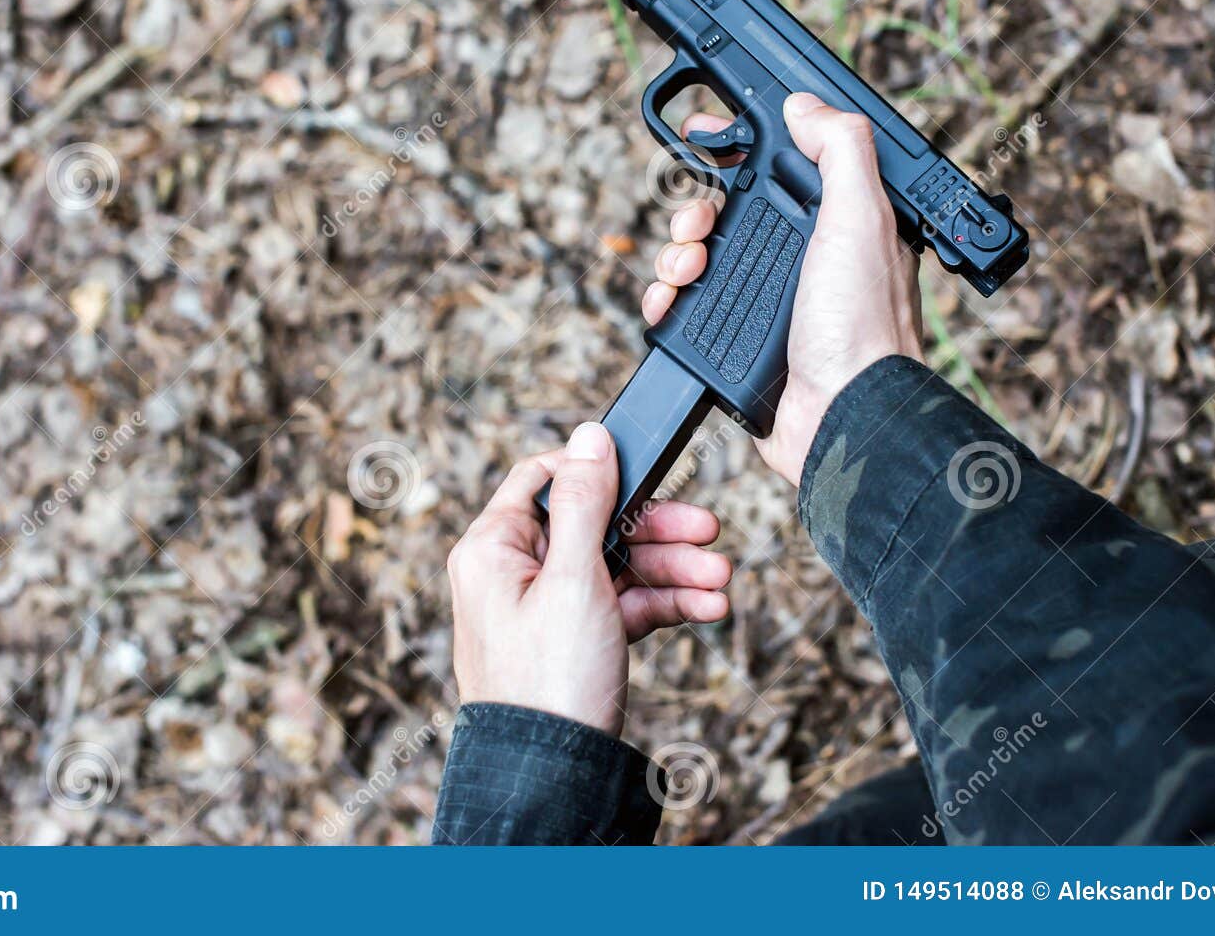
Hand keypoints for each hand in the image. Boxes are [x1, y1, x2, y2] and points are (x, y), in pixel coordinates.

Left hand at [447, 423, 731, 736]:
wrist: (554, 778)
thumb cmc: (549, 682)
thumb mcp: (574, 579)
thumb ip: (586, 503)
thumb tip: (588, 436)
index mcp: (493, 548)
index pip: (544, 479)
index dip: (596, 470)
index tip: (647, 469)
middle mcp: (514, 574)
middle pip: (593, 524)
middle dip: (656, 531)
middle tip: (707, 530)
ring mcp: (545, 610)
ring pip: (616, 567)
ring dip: (671, 570)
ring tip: (720, 579)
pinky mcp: (573, 641)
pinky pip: (621, 606)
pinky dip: (662, 604)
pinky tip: (706, 606)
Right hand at [642, 93, 923, 487]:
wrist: (842, 418)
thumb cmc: (864, 326)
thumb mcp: (862, 219)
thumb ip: (841, 151)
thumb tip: (805, 105)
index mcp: (833, 226)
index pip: (776, 169)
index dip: (736, 148)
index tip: (702, 133)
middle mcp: (799, 262)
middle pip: (726, 213)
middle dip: (696, 210)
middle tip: (696, 224)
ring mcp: (766, 304)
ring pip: (697, 259)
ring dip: (677, 255)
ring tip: (685, 268)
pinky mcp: (736, 344)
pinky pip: (684, 310)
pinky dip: (666, 302)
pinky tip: (668, 304)